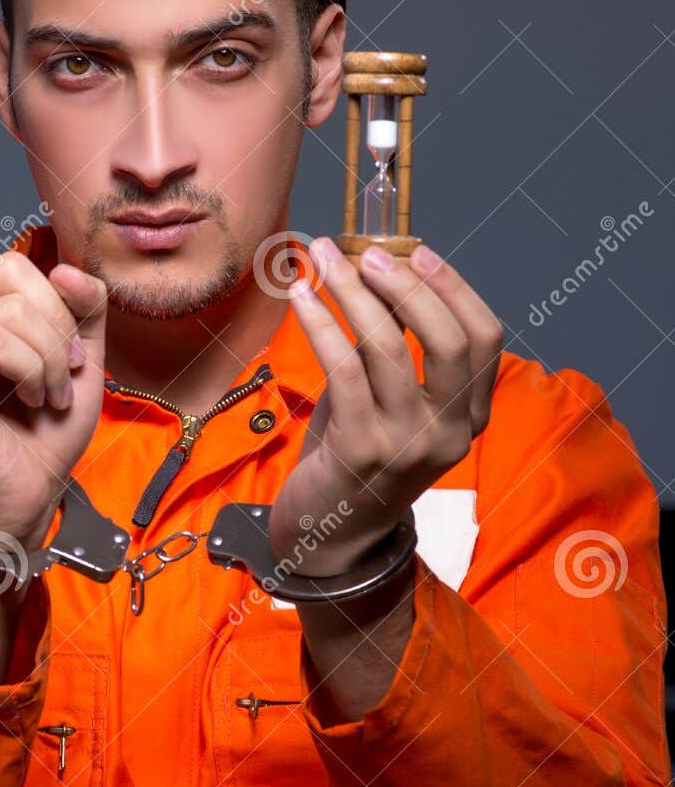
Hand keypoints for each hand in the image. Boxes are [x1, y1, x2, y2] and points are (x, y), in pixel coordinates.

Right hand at [0, 105, 107, 547]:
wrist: (25, 497)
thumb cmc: (46, 431)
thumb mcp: (86, 356)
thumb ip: (84, 304)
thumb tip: (63, 268)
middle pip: (19, 271)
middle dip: (63, 328)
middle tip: (60, 379)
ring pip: (18, 306)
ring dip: (55, 358)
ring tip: (45, 396)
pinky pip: (4, 341)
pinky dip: (37, 374)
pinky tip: (29, 403)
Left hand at [267, 238, 502, 577]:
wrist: (328, 535)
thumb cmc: (356, 455)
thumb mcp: (389, 401)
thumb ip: (397, 347)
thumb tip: (380, 270)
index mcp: (469, 417)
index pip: (485, 338)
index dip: (454, 288)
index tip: (416, 251)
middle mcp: (448, 433)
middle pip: (448, 340)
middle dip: (409, 285)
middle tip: (369, 253)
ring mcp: (407, 445)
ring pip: (389, 349)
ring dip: (354, 293)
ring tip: (325, 259)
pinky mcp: (360, 450)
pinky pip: (343, 369)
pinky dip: (320, 323)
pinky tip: (301, 297)